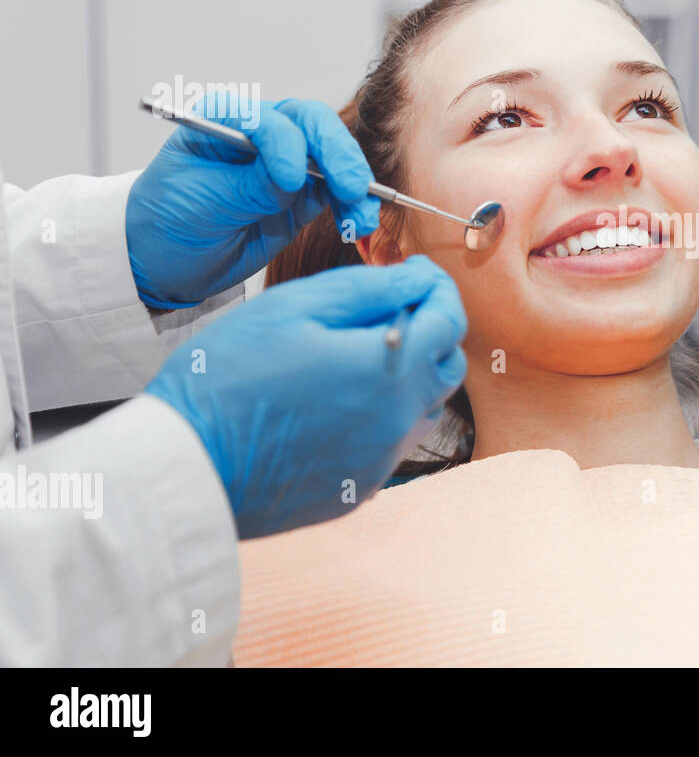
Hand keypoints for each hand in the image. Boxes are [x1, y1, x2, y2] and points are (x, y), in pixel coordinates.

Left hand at [127, 96, 380, 308]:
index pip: (269, 118)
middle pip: (315, 127)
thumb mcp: (201, 201)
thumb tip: (297, 177)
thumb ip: (251, 186)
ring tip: (360, 218)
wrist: (166, 260)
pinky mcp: (304, 196)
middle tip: (352, 188)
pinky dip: (354, 207)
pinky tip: (356, 225)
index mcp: (225, 119)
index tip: (289, 180)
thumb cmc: (167, 219)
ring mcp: (288, 163)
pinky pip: (339, 194)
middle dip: (338, 155)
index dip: (286, 144)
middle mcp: (263, 133)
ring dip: (355, 186)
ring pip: (335, 160)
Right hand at [145, 256, 466, 538]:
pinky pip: (391, 442)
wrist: (183, 464)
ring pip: (423, 406)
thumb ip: (369, 289)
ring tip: (354, 353)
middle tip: (388, 309)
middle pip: (446, 366)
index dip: (437, 289)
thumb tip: (417, 280)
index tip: (415, 275)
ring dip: (409, 373)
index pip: (450, 321)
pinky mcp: (359, 488)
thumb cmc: (226, 376)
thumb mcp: (294, 307)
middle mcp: (398, 423)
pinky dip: (381, 412)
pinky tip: (334, 399)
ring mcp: (381, 462)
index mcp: (388, 372)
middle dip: (431, 330)